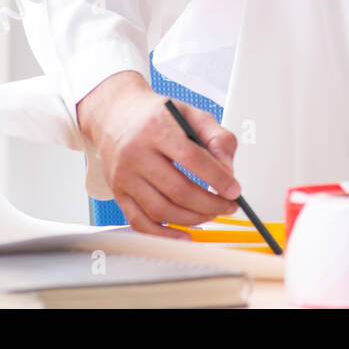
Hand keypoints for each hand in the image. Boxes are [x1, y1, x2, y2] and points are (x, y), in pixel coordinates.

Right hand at [76, 70, 241, 238]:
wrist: (113, 115)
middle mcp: (136, 152)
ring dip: (193, 219)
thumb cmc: (154, 115)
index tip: (234, 190)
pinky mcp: (118, 193)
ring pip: (161, 210)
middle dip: (210, 204)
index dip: (217, 178)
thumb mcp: (191, 113)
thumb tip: (228, 171)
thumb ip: (217, 137)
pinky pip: (140, 222)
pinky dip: (164, 235)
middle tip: (227, 206)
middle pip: (178, 189)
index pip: (192, 158)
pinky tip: (185, 234)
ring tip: (210, 213)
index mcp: (157, 127)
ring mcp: (125, 176)